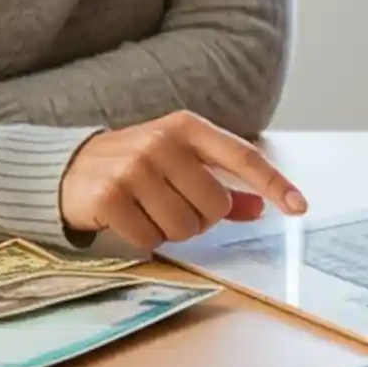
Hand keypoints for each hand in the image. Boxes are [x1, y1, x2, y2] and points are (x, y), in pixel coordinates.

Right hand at [60, 111, 306, 250]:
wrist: (68, 168)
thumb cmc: (135, 165)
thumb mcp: (179, 163)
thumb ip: (222, 185)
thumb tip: (262, 206)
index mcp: (187, 128)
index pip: (242, 155)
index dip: (273, 183)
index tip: (299, 206)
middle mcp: (162, 142)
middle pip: (214, 206)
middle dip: (201, 218)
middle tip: (174, 205)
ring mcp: (134, 167)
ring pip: (185, 227)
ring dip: (172, 230)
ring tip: (150, 209)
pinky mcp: (110, 195)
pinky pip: (151, 238)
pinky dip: (145, 238)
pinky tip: (129, 218)